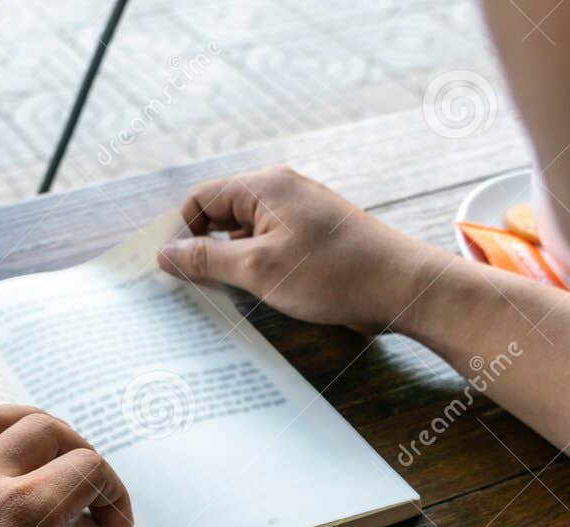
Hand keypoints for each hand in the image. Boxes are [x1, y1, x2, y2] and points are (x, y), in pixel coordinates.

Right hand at [157, 165, 444, 334]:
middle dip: (204, 249)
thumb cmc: (334, 274)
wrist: (402, 288)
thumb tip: (167, 254)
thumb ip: (208, 260)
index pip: (202, 199)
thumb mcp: (259, 269)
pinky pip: (270, 247)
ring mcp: (300, 215)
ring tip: (228, 296)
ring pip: (245, 235)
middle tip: (193, 288)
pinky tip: (258, 295)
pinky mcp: (314, 239)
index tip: (174, 269)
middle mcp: (282, 192)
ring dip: (231, 263)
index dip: (182, 232)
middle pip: (222, 215)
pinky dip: (256, 269)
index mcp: (266, 186)